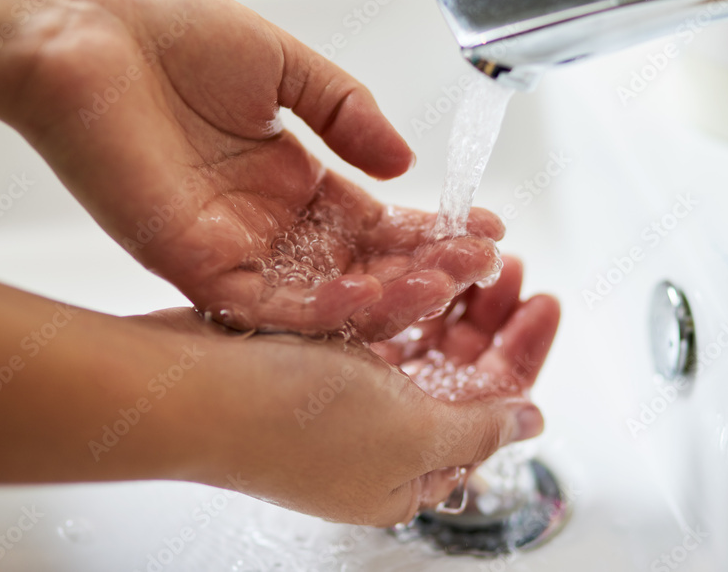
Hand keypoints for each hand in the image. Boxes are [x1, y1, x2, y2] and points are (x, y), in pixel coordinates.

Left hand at [0, 0, 502, 339]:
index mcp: (288, 177)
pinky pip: (267, 305)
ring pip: (320, 295)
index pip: (371, 220)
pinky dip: (321, 311)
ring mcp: (233, 247)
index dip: (426, 230)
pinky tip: (375, 301)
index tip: (481, 232)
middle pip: (357, 264)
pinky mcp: (194, 263)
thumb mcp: (287, 67)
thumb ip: (348, 113)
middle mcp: (267, 222)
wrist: (83, 38)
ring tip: (443, 286)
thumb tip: (407, 162)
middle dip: (420, 268)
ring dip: (383, 296)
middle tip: (477, 268)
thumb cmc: (171, 38)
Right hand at [136, 256, 556, 525]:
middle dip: (489, 318)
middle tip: (508, 266)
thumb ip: (476, 427)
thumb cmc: (288, 423)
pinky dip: (404, 297)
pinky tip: (419, 265)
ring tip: (472, 253)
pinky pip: (378, 327)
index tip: (544, 303)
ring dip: (451, 300)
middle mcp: (379, 441)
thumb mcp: (407, 433)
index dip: (523, 354)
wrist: (184, 392)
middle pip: (458, 373)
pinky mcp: (313, 362)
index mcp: (409, 473)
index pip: (493, 411)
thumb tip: (528, 423)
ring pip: (419, 344)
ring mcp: (343, 400)